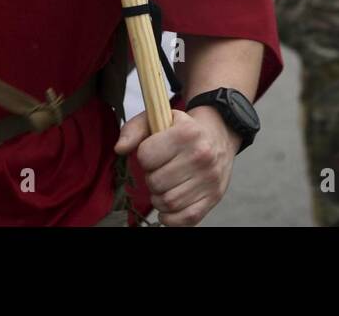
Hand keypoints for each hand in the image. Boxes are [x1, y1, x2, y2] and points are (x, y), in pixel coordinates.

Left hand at [114, 107, 237, 225]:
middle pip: (155, 182)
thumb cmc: (182, 129)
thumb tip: (119, 149)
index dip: (144, 156)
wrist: (218, 135)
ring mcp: (209, 179)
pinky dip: (172, 218)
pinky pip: (186, 219)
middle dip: (151, 178)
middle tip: (160, 170)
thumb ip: (134, 130)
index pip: (146, 156)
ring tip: (166, 185)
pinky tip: (169, 206)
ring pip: (168, 202)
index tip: (153, 153)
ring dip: (159, 198)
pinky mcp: (214, 197)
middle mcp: (201, 156)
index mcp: (186, 133)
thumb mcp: (158, 119)